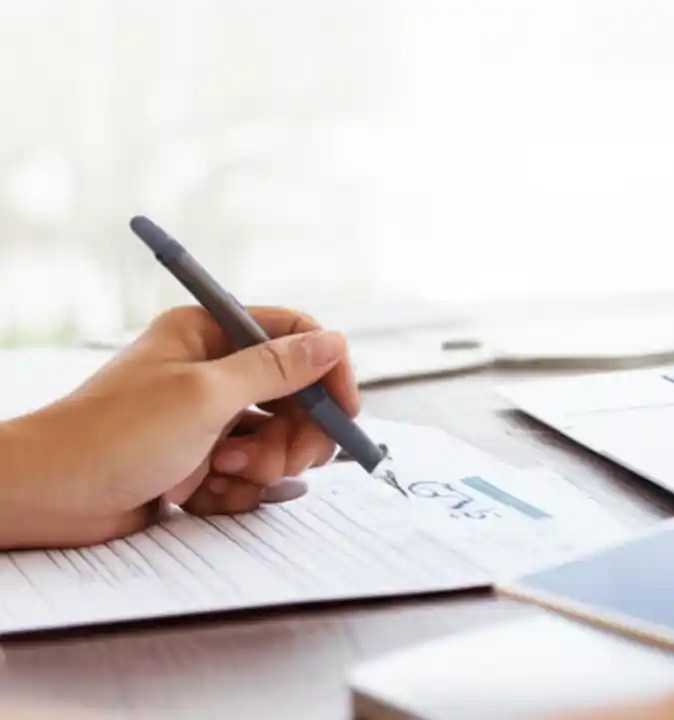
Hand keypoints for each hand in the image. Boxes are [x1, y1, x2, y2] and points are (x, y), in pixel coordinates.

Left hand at [0, 306, 358, 548]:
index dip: (327, 371)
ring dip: (261, 465)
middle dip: (293, 434)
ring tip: (220, 472)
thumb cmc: (111, 436)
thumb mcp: (205, 395)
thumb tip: (334, 342)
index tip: (344, 410)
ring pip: (278, 441)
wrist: (47, 497)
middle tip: (276, 459)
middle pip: (296, 396)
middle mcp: (211, 371)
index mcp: (208, 334)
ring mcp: (207, 418)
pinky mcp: (201, 461)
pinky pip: (250, 474)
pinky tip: (201, 493)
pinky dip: (236, 489)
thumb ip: (277, 368)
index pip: (294, 336)